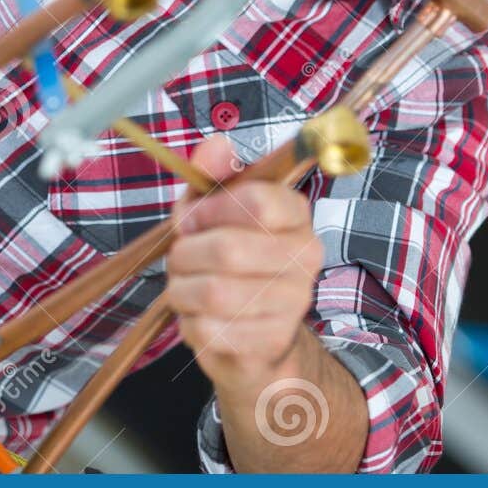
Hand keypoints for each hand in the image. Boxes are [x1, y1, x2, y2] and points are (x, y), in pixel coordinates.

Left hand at [164, 136, 324, 388]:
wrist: (255, 335)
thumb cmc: (231, 260)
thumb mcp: (215, 208)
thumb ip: (214, 172)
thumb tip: (216, 145)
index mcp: (296, 216)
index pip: (257, 201)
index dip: (209, 208)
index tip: (193, 217)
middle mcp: (305, 258)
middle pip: (227, 249)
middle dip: (187, 253)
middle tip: (181, 256)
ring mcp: (292, 304)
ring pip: (213, 292)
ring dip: (183, 288)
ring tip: (186, 285)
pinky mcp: (269, 342)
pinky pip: (209, 329)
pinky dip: (189, 321)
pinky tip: (199, 316)